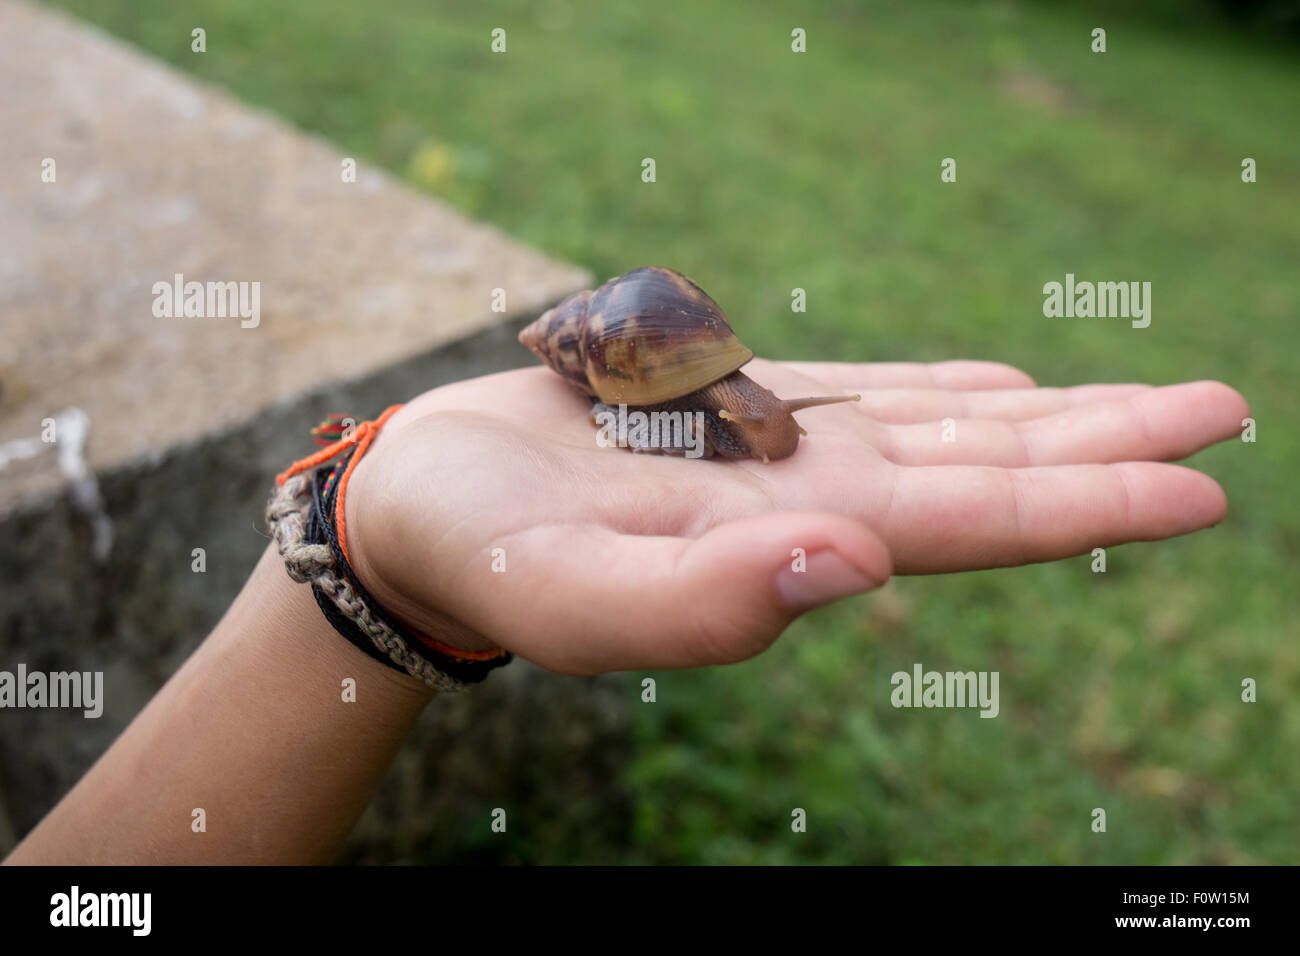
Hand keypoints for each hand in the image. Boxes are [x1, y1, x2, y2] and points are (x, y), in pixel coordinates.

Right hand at [344, 359, 1246, 675]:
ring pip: (940, 428)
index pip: (961, 526)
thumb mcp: (567, 595)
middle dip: (1106, 447)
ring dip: (1049, 415)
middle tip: (1225, 412)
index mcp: (780, 547)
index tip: (1199, 484)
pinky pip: (865, 396)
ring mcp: (776, 455)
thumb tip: (856, 566)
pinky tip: (1003, 395)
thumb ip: (699, 607)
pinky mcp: (737, 415)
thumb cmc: (478, 555)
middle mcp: (802, 501)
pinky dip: (942, 393)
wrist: (424, 507)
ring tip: (1148, 397)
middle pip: (983, 473)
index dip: (1080, 507)